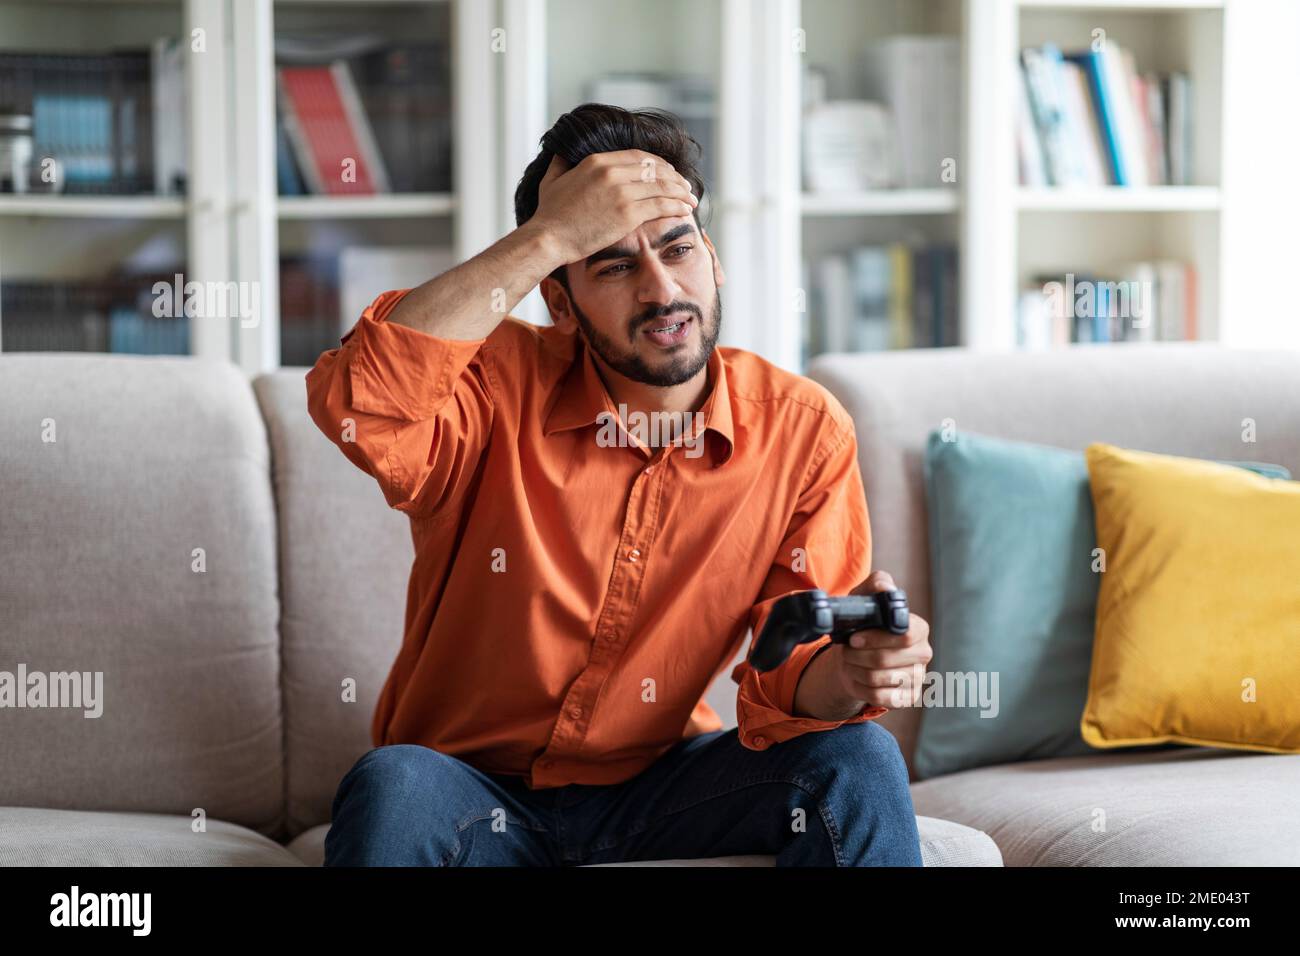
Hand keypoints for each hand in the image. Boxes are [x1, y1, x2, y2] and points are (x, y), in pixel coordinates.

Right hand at [529, 149, 698, 265]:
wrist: (548, 238)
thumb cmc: (549, 214)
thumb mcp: (552, 179)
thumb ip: (561, 163)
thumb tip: (561, 152)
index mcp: (597, 161)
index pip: (639, 157)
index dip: (659, 164)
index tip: (669, 172)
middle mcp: (612, 172)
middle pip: (655, 169)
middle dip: (675, 177)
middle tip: (686, 186)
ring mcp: (621, 193)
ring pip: (663, 186)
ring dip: (681, 192)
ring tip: (691, 199)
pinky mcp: (627, 214)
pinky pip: (661, 205)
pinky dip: (677, 206)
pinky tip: (685, 210)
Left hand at [834, 570, 931, 708]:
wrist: (856, 654)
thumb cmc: (863, 622)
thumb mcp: (865, 597)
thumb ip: (878, 584)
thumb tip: (887, 590)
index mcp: (919, 628)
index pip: (905, 635)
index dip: (875, 638)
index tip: (854, 638)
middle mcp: (924, 654)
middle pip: (885, 660)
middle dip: (857, 656)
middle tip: (846, 650)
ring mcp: (918, 678)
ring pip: (878, 680)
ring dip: (855, 670)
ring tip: (849, 661)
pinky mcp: (908, 698)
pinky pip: (880, 698)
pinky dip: (860, 688)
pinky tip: (856, 677)